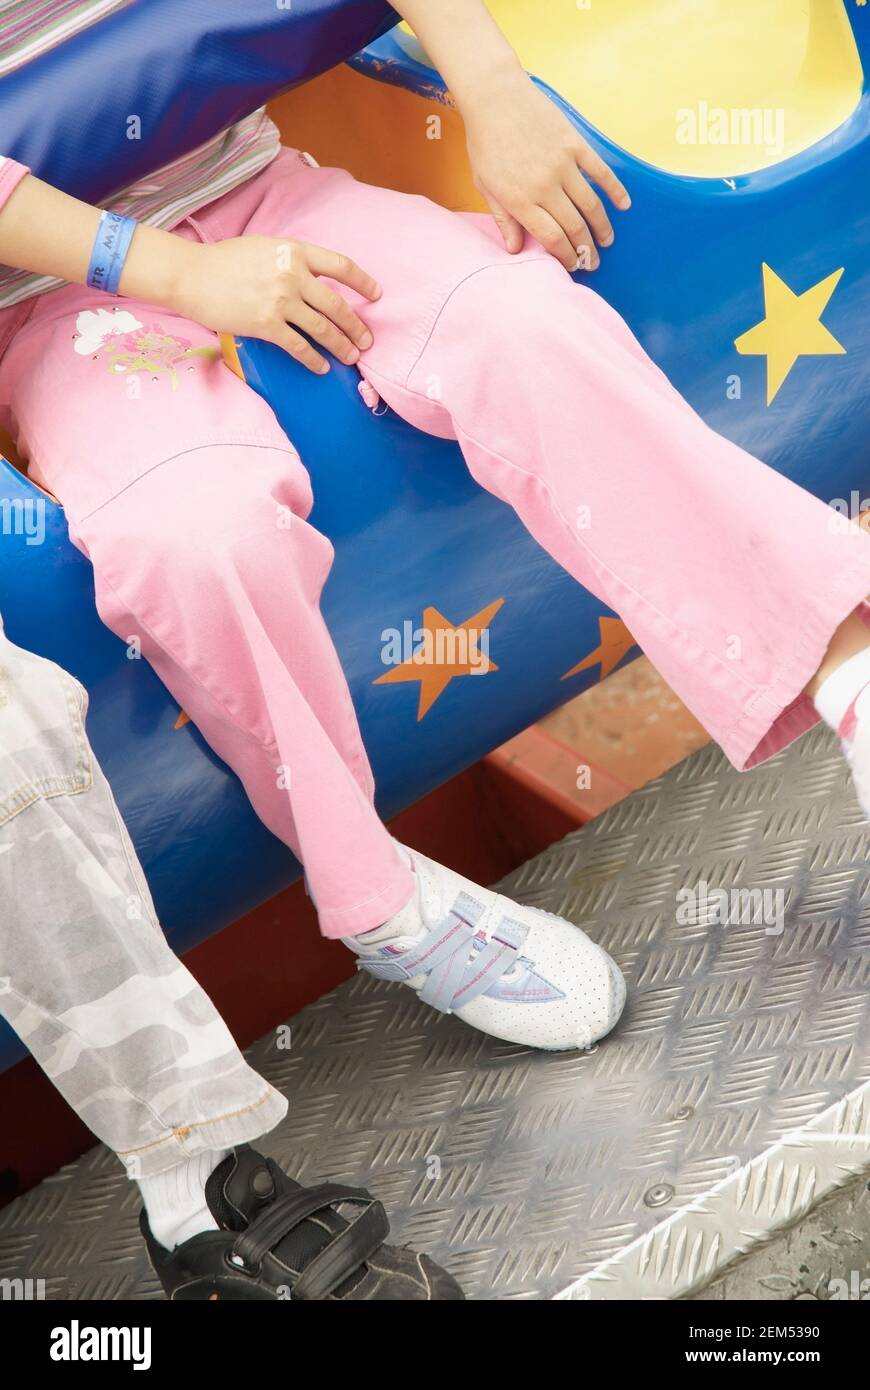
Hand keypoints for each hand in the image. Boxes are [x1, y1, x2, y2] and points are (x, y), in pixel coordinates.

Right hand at [171, 236, 380, 372]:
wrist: (192, 275)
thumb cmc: (225, 260)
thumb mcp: (265, 247)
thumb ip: (292, 260)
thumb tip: (314, 278)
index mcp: (295, 252)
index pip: (341, 266)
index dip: (363, 282)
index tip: (376, 295)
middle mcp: (292, 275)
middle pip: (337, 305)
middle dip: (356, 326)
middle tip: (367, 340)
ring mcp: (280, 301)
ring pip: (322, 328)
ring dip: (341, 346)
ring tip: (351, 357)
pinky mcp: (266, 325)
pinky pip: (298, 347)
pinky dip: (314, 360)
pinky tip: (322, 367)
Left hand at [461, 68, 630, 271]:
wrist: (495, 96)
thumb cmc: (485, 141)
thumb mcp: (485, 185)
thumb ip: (503, 218)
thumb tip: (514, 248)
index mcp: (521, 201)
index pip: (552, 239)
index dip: (565, 256)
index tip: (572, 265)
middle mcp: (544, 187)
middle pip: (574, 227)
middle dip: (586, 249)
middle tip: (593, 262)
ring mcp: (562, 165)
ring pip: (590, 205)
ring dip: (602, 227)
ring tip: (607, 241)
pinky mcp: (574, 145)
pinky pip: (600, 172)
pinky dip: (614, 190)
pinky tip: (623, 205)